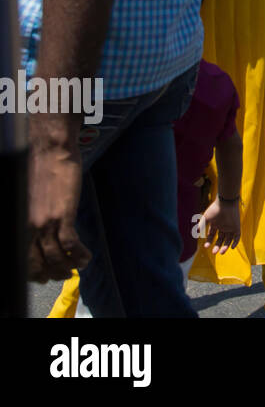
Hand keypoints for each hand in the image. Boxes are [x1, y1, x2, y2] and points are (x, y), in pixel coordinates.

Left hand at [27, 129, 91, 281]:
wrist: (48, 149)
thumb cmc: (36, 168)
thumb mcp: (25, 200)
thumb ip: (29, 219)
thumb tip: (39, 233)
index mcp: (17, 225)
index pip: (23, 260)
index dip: (35, 272)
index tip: (45, 275)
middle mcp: (26, 229)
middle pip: (38, 264)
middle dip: (52, 273)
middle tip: (64, 274)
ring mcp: (45, 223)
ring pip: (56, 258)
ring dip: (68, 267)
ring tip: (78, 266)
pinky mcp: (62, 216)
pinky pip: (71, 245)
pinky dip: (80, 255)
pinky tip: (87, 257)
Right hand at [201, 198, 241, 254]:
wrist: (226, 202)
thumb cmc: (215, 209)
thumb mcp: (206, 218)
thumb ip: (202, 225)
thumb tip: (196, 233)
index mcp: (215, 224)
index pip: (212, 235)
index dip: (209, 241)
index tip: (206, 246)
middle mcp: (223, 226)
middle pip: (220, 239)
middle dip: (217, 246)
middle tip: (214, 252)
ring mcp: (230, 227)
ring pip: (228, 239)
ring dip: (225, 246)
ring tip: (221, 253)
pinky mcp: (236, 226)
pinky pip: (237, 236)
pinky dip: (235, 242)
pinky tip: (231, 247)